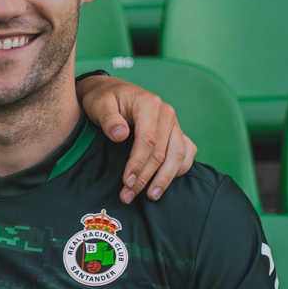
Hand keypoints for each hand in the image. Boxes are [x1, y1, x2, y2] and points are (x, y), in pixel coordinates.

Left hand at [77, 76, 198, 203]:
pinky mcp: (176, 132)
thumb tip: (120, 135)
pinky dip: (180, 168)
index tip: (126, 182)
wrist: (113, 92)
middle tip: (128, 196)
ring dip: (165, 178)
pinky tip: (166, 183)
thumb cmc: (104, 99)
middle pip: (162, 152)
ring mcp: (174, 124)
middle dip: (145, 177)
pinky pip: (187, 152)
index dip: (138, 164)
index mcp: (149, 105)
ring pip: (178, 155)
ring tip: (151, 196)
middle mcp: (166, 114)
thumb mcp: (99, 105)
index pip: (147, 140)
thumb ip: (109, 119)